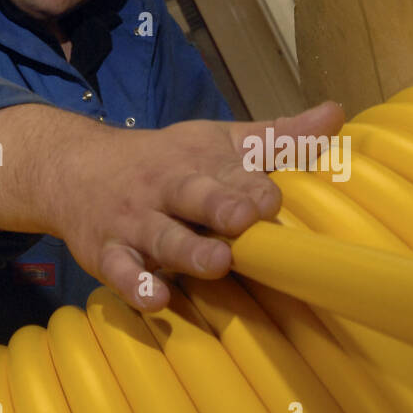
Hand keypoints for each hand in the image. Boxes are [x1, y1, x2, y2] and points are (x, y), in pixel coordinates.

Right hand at [54, 100, 344, 309]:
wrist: (76, 168)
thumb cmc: (166, 160)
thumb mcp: (220, 141)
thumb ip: (278, 137)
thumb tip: (336, 113)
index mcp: (200, 161)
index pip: (230, 171)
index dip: (252, 185)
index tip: (273, 198)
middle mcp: (169, 190)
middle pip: (196, 197)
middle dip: (221, 206)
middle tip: (246, 218)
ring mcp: (137, 223)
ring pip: (163, 238)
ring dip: (188, 251)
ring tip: (216, 262)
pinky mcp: (107, 255)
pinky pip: (120, 272)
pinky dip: (135, 285)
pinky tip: (155, 298)